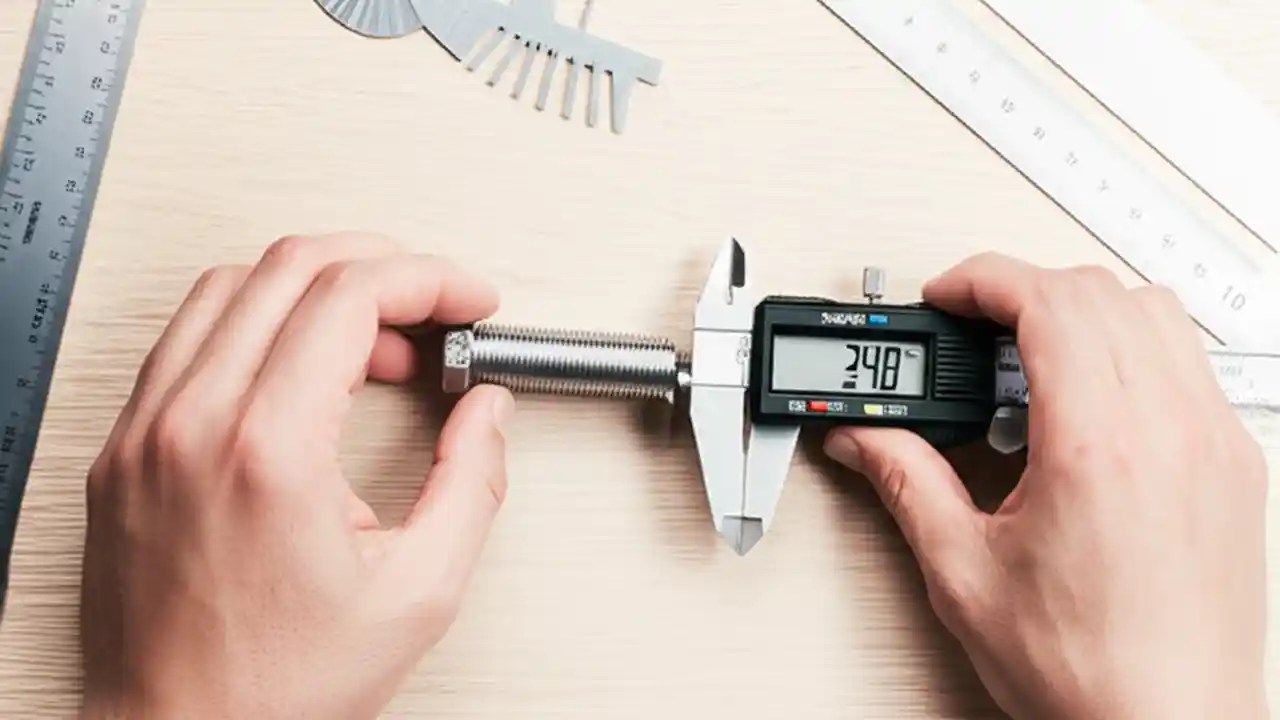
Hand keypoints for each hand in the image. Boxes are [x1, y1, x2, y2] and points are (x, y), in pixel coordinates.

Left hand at [80, 234, 513, 718]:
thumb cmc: (273, 691)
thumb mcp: (417, 595)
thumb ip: (471, 484)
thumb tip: (487, 414)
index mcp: (266, 450)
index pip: (350, 293)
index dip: (428, 278)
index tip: (468, 300)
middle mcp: (191, 424)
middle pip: (291, 266)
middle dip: (383, 265)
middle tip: (434, 308)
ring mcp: (144, 432)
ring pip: (229, 286)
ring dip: (317, 288)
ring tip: (375, 345)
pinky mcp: (122, 450)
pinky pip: (187, 338)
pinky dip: (257, 324)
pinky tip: (300, 370)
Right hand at [824, 254, 1268, 719]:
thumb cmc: (1089, 674)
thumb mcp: (965, 573)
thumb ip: (908, 483)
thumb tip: (865, 439)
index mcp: (1098, 446)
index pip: (1048, 300)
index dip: (984, 280)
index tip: (948, 296)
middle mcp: (1170, 430)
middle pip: (1101, 291)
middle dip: (1025, 289)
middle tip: (974, 325)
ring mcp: (1213, 444)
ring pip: (1156, 313)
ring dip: (1085, 311)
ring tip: (1031, 357)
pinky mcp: (1234, 466)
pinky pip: (1188, 363)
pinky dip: (1132, 349)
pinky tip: (1089, 405)